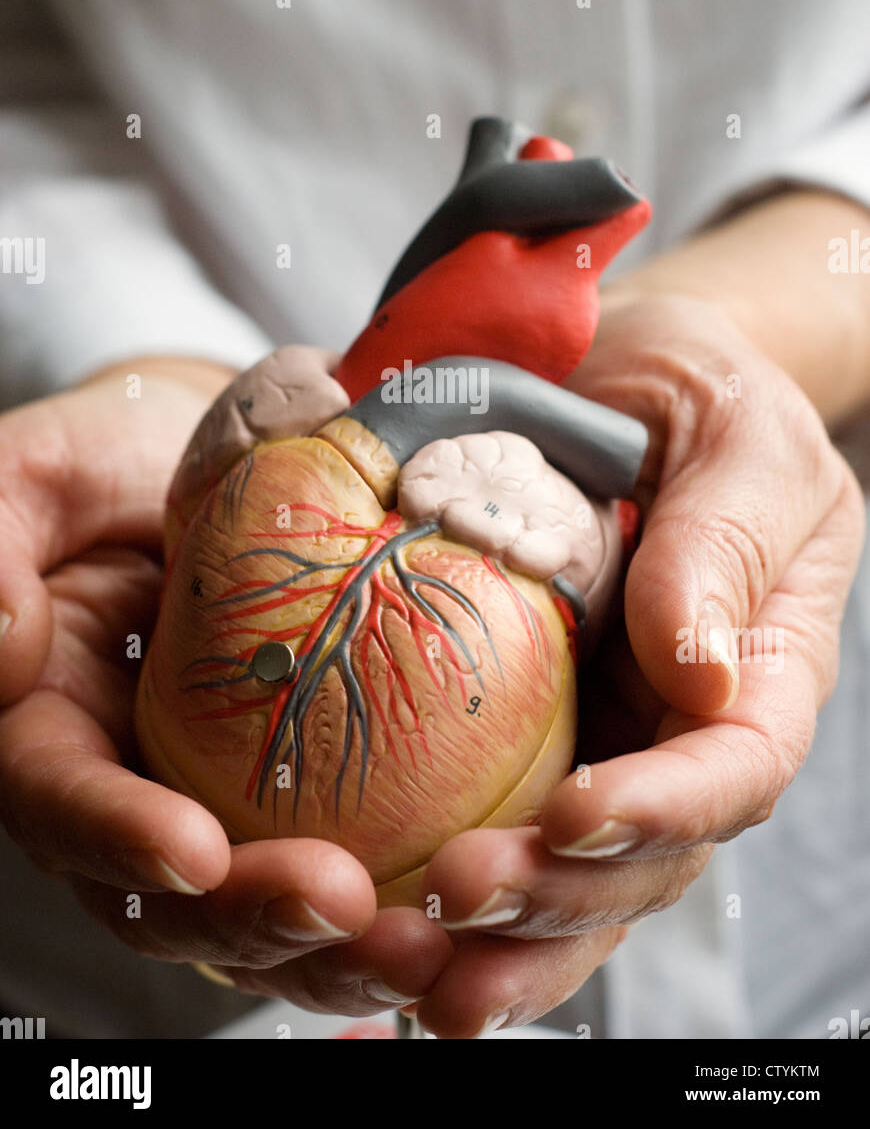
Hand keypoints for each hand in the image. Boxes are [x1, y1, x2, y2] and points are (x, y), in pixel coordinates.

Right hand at [0, 356, 451, 1016]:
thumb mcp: (41, 473)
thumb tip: (4, 642)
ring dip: (341, 946)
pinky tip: (472, 897)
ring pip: (267, 908)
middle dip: (253, 919)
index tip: (194, 850)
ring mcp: (225, 798)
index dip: (118, 839)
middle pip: (173, 896)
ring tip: (426, 940)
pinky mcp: (313, 792)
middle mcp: (131, 785)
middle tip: (341, 904)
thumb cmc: (119, 457)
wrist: (224, 455)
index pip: (61, 802)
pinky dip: (408, 897)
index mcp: (50, 726)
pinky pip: (357, 862)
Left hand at [412, 294, 864, 1036]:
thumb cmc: (703, 399)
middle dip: (558, 895)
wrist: (629, 381)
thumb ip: (723, 544)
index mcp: (759, 672)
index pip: (734, 770)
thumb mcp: (739, 440)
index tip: (571, 813)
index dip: (662, 810)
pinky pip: (503, 828)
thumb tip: (698, 674)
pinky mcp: (527, 735)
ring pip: (573, 877)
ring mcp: (605, 741)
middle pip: (644, 856)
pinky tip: (388, 928)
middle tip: (456, 898)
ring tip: (412, 966)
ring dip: (499, 935)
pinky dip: (453, 894)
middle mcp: (681, 731)